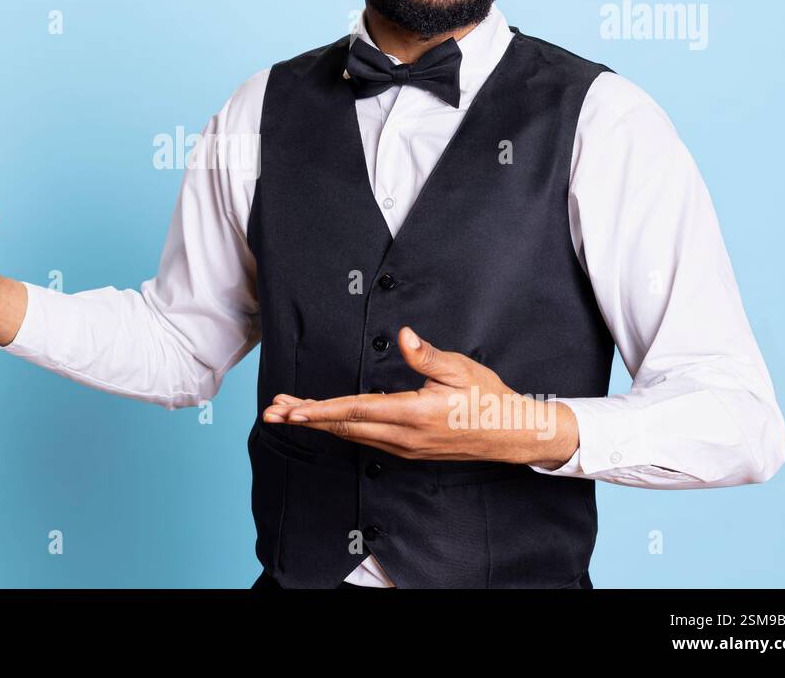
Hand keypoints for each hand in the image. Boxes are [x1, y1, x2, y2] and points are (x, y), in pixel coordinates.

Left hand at [261, 326, 578, 467]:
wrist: (511, 434)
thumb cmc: (487, 397)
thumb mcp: (460, 369)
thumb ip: (427, 355)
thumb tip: (403, 336)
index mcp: (415, 413)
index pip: (357, 411)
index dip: (322, 410)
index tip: (294, 410)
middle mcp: (405, 435)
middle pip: (345, 426)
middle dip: (307, 418)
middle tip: (273, 412)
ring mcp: (405, 446)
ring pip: (352, 435)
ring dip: (320, 423)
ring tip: (289, 412)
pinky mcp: (408, 449)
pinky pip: (366, 439)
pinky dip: (341, 428)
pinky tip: (327, 420)